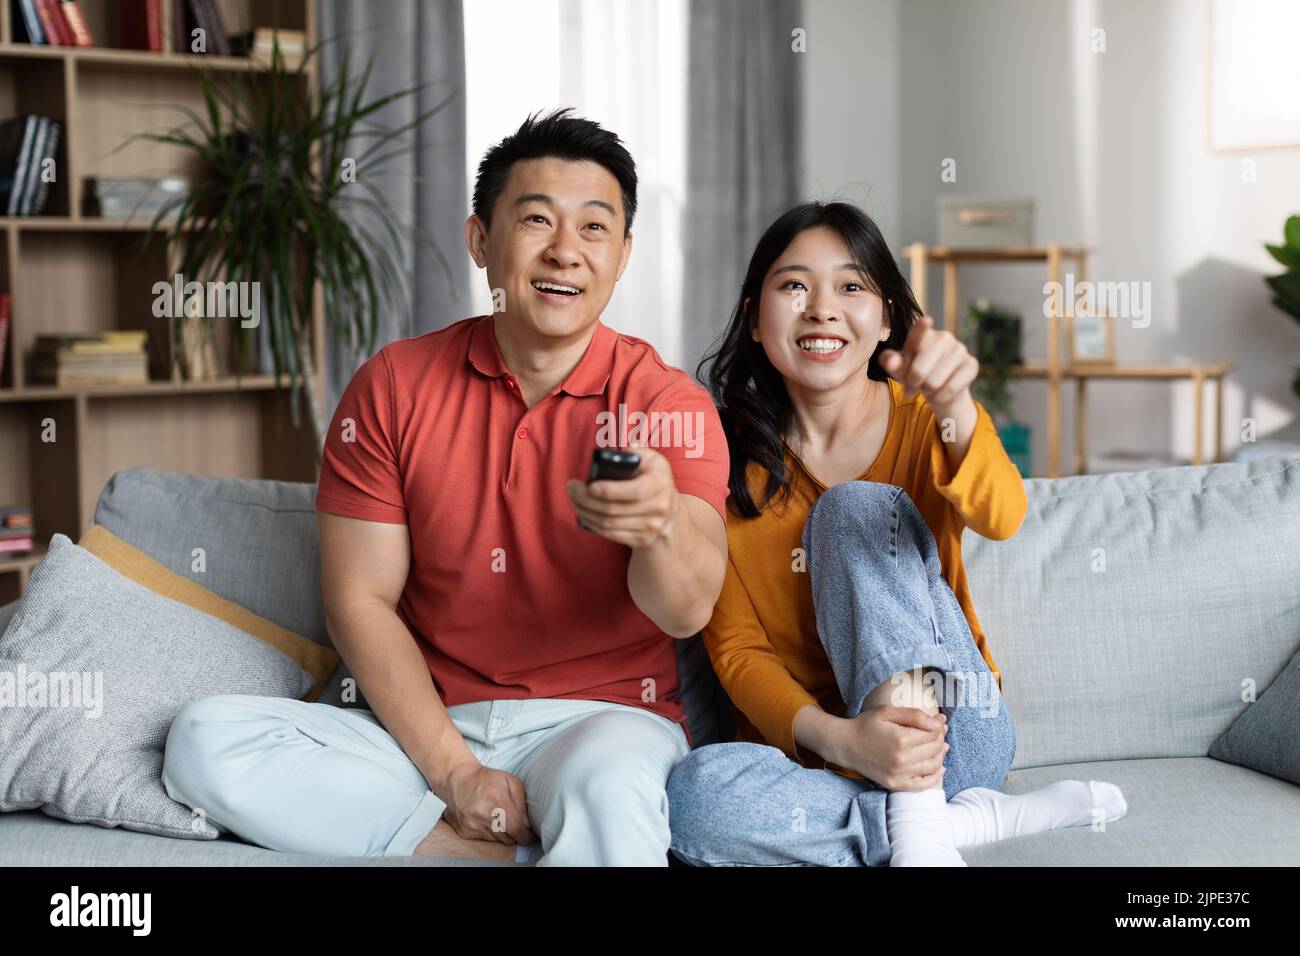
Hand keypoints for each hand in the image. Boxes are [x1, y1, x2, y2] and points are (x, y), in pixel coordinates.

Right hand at [439, 760, 535, 844]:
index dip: (526, 835)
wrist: (459, 780)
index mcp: (497, 800)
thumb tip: (527, 824)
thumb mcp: (511, 781)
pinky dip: (491, 833)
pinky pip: (485, 840)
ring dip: (503, 833)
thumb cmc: (488, 779)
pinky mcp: (464, 831)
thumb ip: (522, 802)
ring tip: (500, 818)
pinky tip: (487, 820)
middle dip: (516, 834)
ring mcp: (472, 824)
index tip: (531, 835)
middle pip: (508, 837)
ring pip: (497, 840)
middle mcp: (483, 814)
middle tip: (516, 824)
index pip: (516, 828)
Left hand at [566, 445, 681, 548]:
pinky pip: (610, 534)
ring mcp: (651, 527)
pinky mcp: (642, 540)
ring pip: (609, 524)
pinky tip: (584, 514)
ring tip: (574, 500)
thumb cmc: (654, 479)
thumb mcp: (652, 460)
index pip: (635, 491)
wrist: (671, 514)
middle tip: (572, 488)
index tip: (589, 486)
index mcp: (660, 483)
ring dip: (586, 512)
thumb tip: (615, 452)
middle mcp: (659, 507)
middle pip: (614, 509)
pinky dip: (593, 525)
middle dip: (586, 500)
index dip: (609, 491)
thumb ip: (636, 451)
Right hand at [831, 705, 948, 790]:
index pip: (933, 734)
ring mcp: (899, 774)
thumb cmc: (865, 725)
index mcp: (901, 738)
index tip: (939, 722)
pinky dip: (935, 777)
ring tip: (940, 747)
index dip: (939, 726)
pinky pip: (923, 785)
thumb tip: (937, 723)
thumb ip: (913, 715)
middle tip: (939, 733)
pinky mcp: (895, 784)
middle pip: (935, 749)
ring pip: (933, 766)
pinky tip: (939, 768)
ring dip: (940, 756)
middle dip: (941, 739)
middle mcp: (902, 759)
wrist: (845, 745)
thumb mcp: (887, 712)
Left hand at [878, 314, 978, 418]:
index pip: (919, 331)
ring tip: (926, 388)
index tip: (926, 321)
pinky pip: (950, 389)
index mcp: (923, 333)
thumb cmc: (914, 373)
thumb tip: (892, 362)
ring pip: (934, 382)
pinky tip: (939, 394)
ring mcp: (960, 349)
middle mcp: (944, 337)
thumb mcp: (899, 368)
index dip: (922, 328)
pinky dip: (940, 397)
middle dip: (912, 383)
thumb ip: (890, 362)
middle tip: (912, 386)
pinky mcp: (971, 364)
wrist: (939, 388)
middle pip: (919, 371)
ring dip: (927, 392)